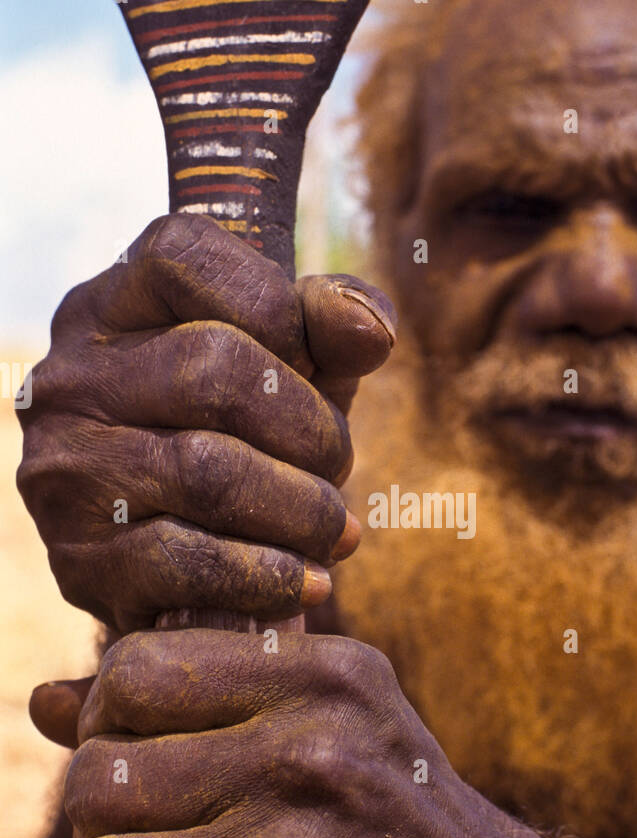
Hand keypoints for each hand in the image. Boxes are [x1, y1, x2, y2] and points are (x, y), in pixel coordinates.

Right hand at [18, 214, 394, 637]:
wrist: (182, 572)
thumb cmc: (245, 441)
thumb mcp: (293, 367)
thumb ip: (330, 326)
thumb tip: (371, 327)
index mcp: (110, 305)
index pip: (187, 258)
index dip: (279, 309)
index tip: (317, 366)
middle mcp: (69, 378)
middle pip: (211, 369)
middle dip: (309, 427)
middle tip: (339, 466)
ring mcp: (65, 469)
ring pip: (205, 471)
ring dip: (301, 509)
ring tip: (336, 530)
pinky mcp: (78, 559)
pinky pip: (187, 561)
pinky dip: (269, 575)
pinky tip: (308, 579)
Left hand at [65, 629, 529, 837]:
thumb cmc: (393, 809)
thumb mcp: (330, 717)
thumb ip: (194, 694)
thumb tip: (48, 698)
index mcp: (321, 679)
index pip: (134, 672)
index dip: (113, 719)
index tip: (147, 757)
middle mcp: (309, 756)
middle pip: (100, 779)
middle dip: (105, 823)